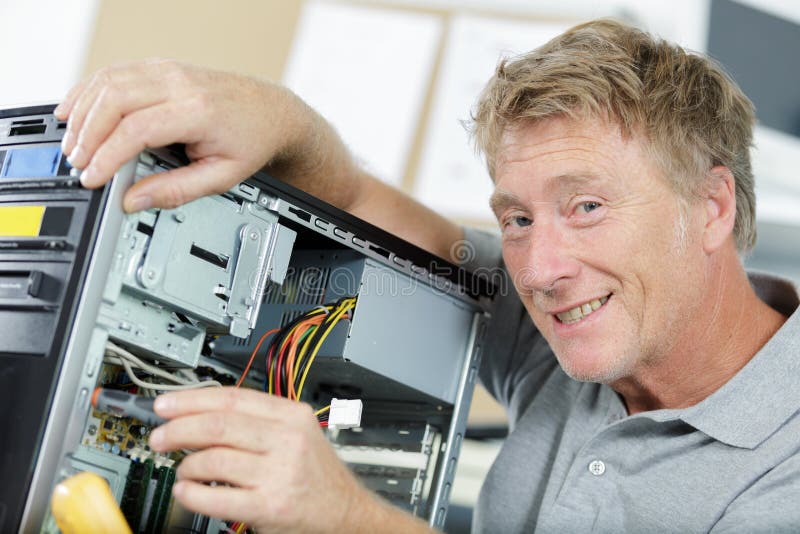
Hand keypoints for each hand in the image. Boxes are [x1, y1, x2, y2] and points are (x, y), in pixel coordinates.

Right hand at [55, 60, 307, 211]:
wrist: (272, 112)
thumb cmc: (251, 141)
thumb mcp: (222, 176)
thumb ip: (177, 190)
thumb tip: (133, 201)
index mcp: (198, 112)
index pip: (138, 129)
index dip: (108, 156)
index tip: (93, 178)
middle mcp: (181, 84)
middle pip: (115, 99)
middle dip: (88, 134)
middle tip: (77, 163)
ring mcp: (169, 70)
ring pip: (109, 80)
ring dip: (83, 111)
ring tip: (72, 144)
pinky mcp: (161, 67)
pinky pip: (115, 71)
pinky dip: (89, 91)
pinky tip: (75, 111)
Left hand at [149, 387, 386, 532]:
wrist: (346, 511)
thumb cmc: (318, 474)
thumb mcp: (297, 433)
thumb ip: (258, 420)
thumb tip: (202, 412)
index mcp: (291, 416)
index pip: (232, 398)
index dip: (191, 399)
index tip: (166, 404)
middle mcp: (287, 441)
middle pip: (218, 425)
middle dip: (179, 429)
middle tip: (159, 436)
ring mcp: (279, 474)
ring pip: (214, 460)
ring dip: (186, 464)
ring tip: (182, 469)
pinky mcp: (270, 506)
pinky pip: (216, 497)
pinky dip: (191, 493)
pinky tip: (186, 491)